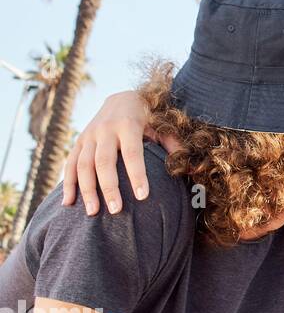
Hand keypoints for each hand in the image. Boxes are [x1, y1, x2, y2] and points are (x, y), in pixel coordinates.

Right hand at [61, 90, 160, 215]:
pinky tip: (68, 203)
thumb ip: (172, 144)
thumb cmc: (148, 118)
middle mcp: (105, 129)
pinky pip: (70, 164)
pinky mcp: (78, 142)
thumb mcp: (162, 125)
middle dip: (109, 187)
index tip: (143, 196)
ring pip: (83, 165)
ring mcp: (88, 136)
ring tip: (93, 213)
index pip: (132, 153)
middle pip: (104, 162)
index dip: (137, 175)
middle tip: (115, 210)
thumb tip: (188, 168)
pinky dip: (68, 184)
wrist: (122, 99)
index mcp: (128, 125)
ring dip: (86, 190)